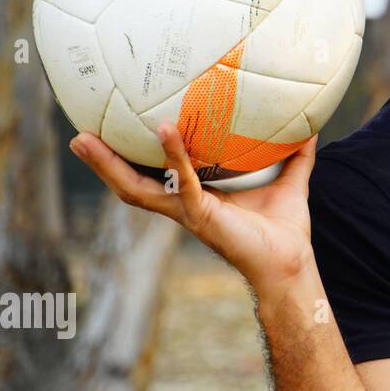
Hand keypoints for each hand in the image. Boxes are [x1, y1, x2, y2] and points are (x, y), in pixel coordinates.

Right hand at [70, 125, 317, 296]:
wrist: (291, 264)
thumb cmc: (285, 230)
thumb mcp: (289, 183)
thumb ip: (296, 155)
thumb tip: (312, 126)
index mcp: (195, 199)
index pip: (153, 177)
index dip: (131, 159)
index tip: (112, 131)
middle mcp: (183, 206)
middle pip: (129, 184)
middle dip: (102, 164)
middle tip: (77, 135)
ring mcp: (188, 213)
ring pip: (137, 188)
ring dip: (110, 165)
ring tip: (85, 139)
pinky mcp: (203, 216)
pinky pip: (182, 182)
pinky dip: (173, 156)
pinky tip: (165, 131)